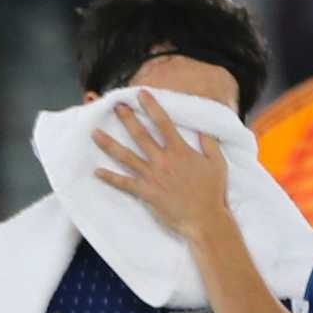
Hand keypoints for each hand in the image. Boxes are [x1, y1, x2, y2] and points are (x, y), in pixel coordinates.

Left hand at [92, 90, 230, 241]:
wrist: (205, 218)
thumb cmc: (212, 191)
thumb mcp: (217, 162)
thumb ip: (209, 143)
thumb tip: (202, 129)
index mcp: (180, 150)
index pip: (162, 122)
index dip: (151, 106)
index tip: (141, 94)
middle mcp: (163, 160)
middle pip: (140, 135)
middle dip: (126, 119)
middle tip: (114, 107)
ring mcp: (152, 176)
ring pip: (126, 156)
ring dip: (109, 144)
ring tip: (95, 134)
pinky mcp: (145, 192)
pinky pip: (124, 183)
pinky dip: (110, 178)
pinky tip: (96, 171)